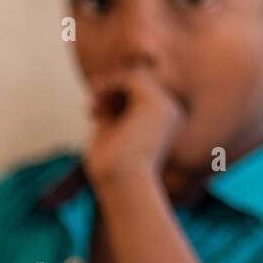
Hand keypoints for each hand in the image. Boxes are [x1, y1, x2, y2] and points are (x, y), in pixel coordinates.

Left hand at [83, 67, 185, 191]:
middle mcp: (172, 112)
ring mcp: (167, 106)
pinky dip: (110, 84)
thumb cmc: (112, 168)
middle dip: (112, 90)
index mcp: (165, 123)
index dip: (114, 97)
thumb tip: (103, 87)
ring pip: (137, 79)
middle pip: (140, 85)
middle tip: (91, 107)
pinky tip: (96, 98)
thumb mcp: (110, 134)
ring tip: (92, 104)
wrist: (120, 183)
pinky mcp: (155, 103)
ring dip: (109, 86)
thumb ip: (110, 111)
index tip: (92, 111)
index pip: (140, 97)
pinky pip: (132, 79)